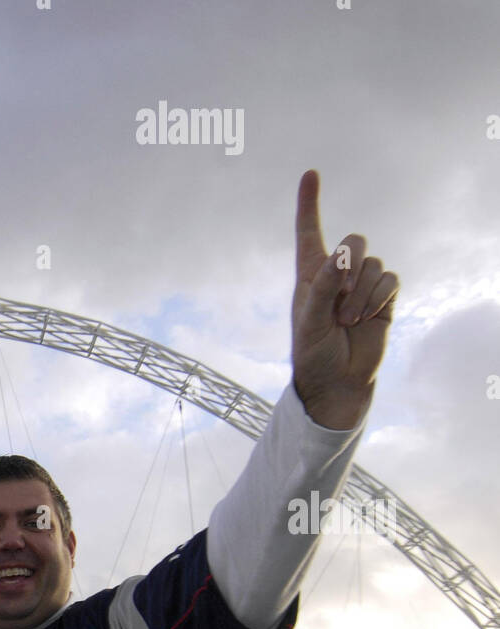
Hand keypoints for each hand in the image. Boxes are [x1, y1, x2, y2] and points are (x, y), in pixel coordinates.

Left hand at [291, 170, 398, 429]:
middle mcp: (337, 276)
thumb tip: (340, 255)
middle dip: (351, 261)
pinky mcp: (383, 299)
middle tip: (340, 294)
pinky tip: (367, 317)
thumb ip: (322, 288)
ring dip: (362, 292)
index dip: (309, 204)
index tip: (310, 174)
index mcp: (310, 276)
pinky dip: (378, 297)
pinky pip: (390, 279)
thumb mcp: (310, 323)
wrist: (338, 384)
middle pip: (354, 241)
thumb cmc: (314, 355)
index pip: (308, 233)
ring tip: (348, 320)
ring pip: (374, 264)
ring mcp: (362, 286)